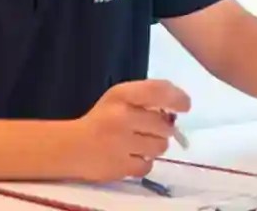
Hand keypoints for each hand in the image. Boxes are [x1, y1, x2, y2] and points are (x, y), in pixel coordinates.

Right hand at [64, 79, 190, 181]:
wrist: (71, 147)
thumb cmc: (102, 120)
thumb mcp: (119, 98)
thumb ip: (147, 97)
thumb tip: (179, 106)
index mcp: (120, 95)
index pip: (157, 90)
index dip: (177, 97)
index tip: (185, 106)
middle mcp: (121, 117)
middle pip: (164, 125)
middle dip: (163, 129)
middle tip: (150, 130)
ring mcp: (120, 143)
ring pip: (160, 146)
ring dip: (155, 146)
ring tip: (140, 143)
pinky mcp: (120, 166)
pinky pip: (149, 165)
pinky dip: (144, 162)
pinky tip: (131, 156)